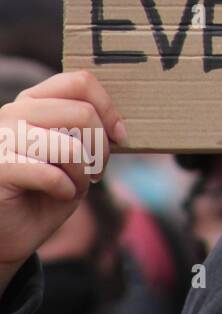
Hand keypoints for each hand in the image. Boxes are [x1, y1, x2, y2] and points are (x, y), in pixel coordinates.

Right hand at [0, 71, 124, 294]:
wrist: (12, 232)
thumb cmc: (47, 190)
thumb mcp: (75, 153)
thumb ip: (88, 129)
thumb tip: (118, 124)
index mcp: (34, 101)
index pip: (79, 82)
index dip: (108, 109)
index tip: (119, 136)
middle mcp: (14, 112)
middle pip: (82, 113)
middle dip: (101, 148)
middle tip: (96, 171)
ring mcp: (1, 138)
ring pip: (70, 146)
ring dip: (84, 172)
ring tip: (75, 184)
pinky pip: (51, 174)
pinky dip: (66, 189)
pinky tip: (60, 194)